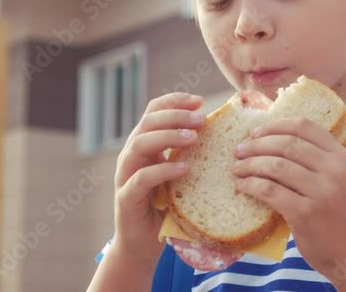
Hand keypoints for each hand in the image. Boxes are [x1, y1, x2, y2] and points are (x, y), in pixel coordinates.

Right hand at [112, 93, 205, 265]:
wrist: (142, 244)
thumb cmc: (165, 206)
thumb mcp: (179, 175)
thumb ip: (189, 154)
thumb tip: (220, 131)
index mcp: (144, 145)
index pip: (153, 112)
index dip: (174, 101)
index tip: (199, 101)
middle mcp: (131, 156)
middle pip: (147, 122)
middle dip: (175, 115)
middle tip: (201, 118)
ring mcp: (126, 175)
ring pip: (140, 144)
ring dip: (168, 136)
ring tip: (194, 137)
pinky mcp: (126, 197)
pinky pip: (142, 178)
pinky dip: (163, 170)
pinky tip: (184, 168)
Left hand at [231, 117, 345, 276]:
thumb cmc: (340, 215)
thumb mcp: (338, 180)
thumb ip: (315, 162)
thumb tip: (271, 144)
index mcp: (340, 156)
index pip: (304, 126)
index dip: (275, 125)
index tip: (255, 132)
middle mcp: (333, 169)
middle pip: (286, 144)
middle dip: (256, 145)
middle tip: (239, 151)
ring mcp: (320, 191)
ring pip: (275, 165)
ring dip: (249, 165)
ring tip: (237, 169)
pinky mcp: (305, 213)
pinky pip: (270, 191)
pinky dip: (251, 185)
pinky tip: (242, 187)